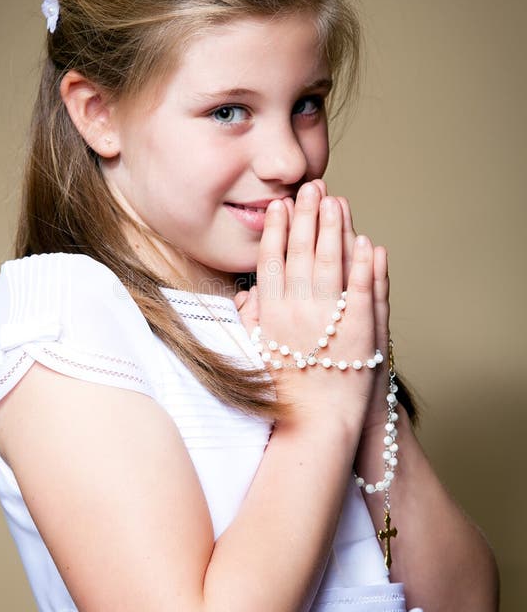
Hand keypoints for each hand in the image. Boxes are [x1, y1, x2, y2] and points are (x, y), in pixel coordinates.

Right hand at [236, 180, 386, 431]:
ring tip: (336, 200)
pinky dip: (364, 263)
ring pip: (330, 262)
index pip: (271, 261)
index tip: (279, 205)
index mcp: (270, 315)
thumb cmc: (285, 391)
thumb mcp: (257, 353)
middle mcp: (296, 311)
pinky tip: (366, 241)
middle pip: (300, 252)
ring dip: (334, 228)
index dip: (276, 230)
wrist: (316, 424)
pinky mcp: (359, 329)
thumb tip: (245, 294)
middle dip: (306, 216)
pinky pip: (362, 288)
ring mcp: (328, 318)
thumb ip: (251, 320)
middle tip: (310, 188)